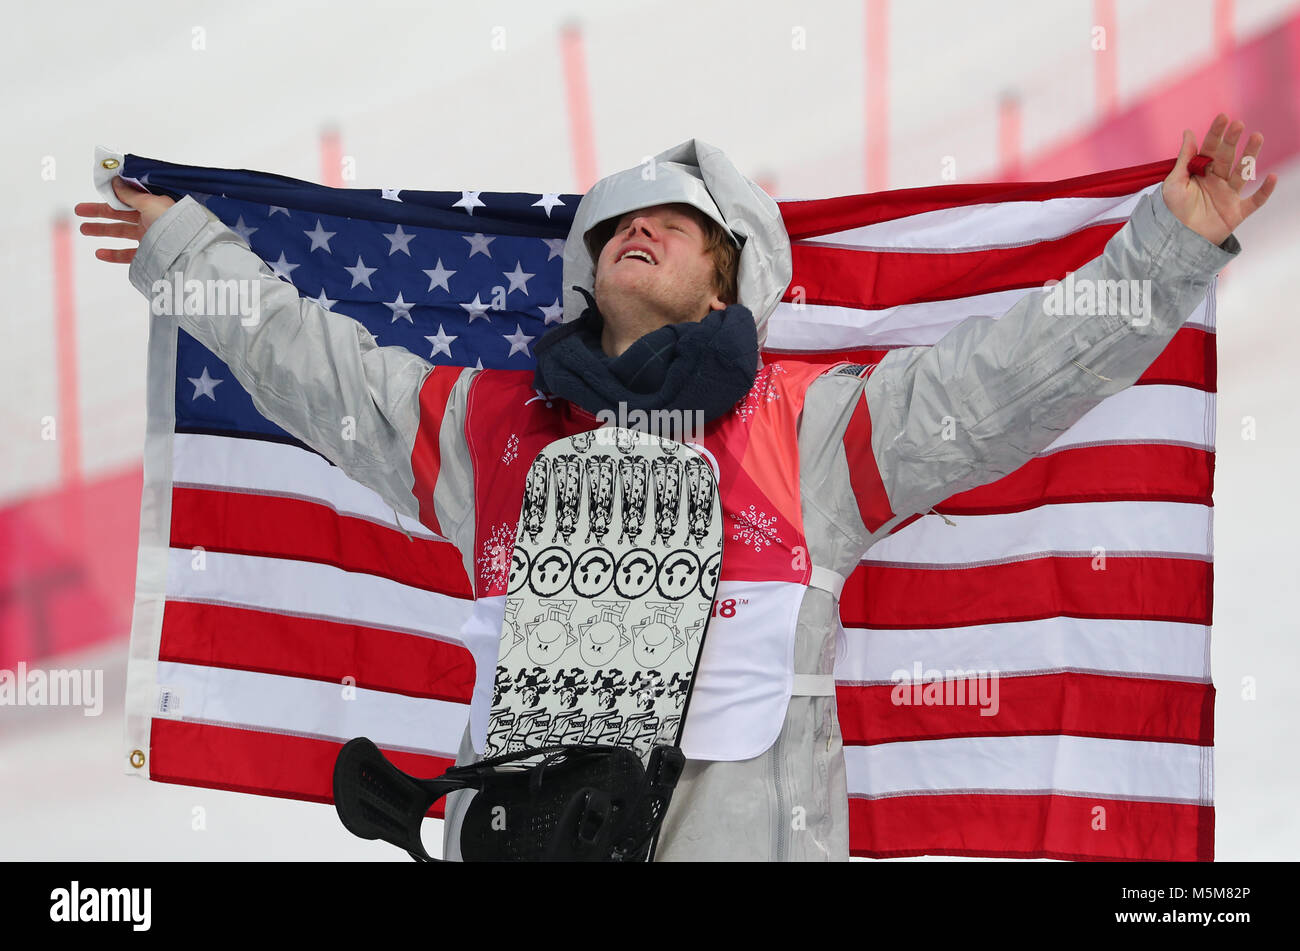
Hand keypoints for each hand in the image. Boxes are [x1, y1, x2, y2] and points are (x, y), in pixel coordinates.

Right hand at [74, 177, 175, 263]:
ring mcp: (150, 237)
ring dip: (102, 231)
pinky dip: (113, 254)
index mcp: (153, 205)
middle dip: (99, 212)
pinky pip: (128, 254)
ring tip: (84, 229)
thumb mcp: (149, 202)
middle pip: (120, 215)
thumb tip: (116, 182)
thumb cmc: (171, 221)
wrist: (186, 249)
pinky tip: (100, 253)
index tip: (96, 195)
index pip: (128, 199)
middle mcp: (152, 220)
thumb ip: (130, 195)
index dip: (111, 197)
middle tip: (81, 212)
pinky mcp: (149, 255)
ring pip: (121, 232)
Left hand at [1162, 113, 1275, 245]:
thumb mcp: (1173, 183)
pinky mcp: (1237, 212)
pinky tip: (1272, 177)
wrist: (1176, 239)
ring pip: (1243, 172)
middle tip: (1238, 125)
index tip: (1223, 117)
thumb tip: (1188, 132)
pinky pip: (1255, 201)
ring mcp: (1229, 195)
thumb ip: (1184, 159)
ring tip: (1257, 137)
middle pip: (1227, 157)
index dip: (1216, 133)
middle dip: (1232, 140)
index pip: (1211, 148)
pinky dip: (1265, 191)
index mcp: (1202, 172)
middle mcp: (1218, 180)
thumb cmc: (1172, 211)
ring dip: (1250, 156)